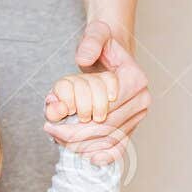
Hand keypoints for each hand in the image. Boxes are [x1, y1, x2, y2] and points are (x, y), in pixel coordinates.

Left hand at [44, 19, 150, 152]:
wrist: (114, 57)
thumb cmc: (104, 46)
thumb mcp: (97, 34)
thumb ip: (90, 42)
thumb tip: (83, 59)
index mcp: (135, 79)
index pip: (105, 107)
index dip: (77, 115)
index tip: (52, 118)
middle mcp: (141, 100)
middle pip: (105, 127)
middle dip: (75, 133)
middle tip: (50, 130)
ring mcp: (138, 116)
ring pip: (108, 140)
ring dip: (82, 144)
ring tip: (58, 138)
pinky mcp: (132, 127)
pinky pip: (118, 147)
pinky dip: (103, 155)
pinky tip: (87, 157)